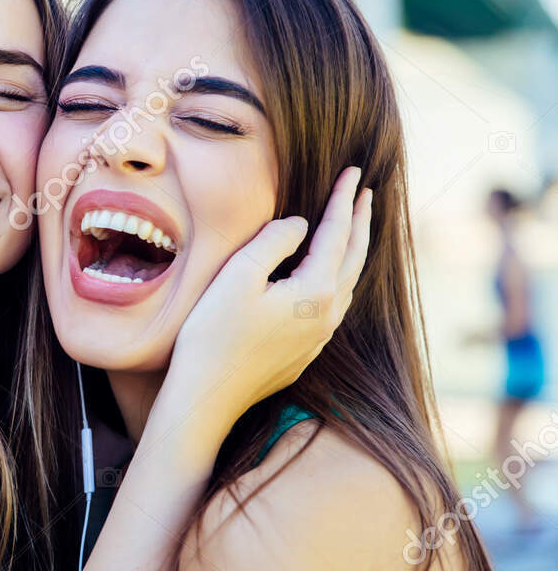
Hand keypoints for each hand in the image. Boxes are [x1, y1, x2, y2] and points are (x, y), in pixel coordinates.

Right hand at [158, 166, 370, 449]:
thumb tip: (300, 225)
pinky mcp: (303, 353)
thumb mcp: (238, 275)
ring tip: (353, 228)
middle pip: (354, 258)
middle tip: (365, 193)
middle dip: (361, 222)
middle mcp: (326, 316)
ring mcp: (317, 338)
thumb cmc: (213, 335)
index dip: (344, 200)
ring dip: (353, 251)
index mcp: (315, 291)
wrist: (206, 398)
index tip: (353, 172)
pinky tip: (327, 275)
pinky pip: (333, 305)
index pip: (337, 233)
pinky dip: (338, 277)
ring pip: (347, 284)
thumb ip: (274, 241)